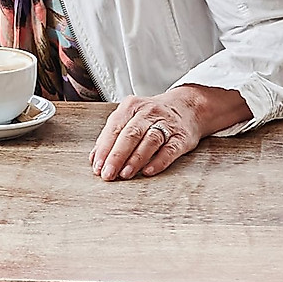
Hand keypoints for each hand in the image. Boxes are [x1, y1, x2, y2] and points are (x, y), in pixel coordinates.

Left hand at [90, 84, 249, 180]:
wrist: (188, 107)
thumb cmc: (151, 117)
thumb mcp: (130, 118)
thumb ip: (112, 136)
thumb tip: (95, 158)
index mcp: (131, 106)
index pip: (114, 128)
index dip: (104, 148)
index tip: (97, 166)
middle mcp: (148, 113)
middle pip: (130, 134)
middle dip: (116, 156)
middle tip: (107, 174)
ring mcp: (167, 124)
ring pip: (149, 141)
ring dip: (135, 160)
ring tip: (124, 175)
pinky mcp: (182, 136)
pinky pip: (170, 149)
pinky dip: (159, 161)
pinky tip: (148, 171)